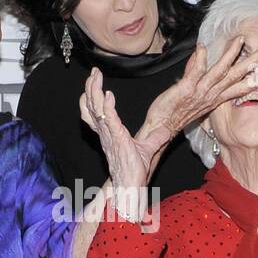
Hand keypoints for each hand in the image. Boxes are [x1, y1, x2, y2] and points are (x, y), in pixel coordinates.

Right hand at [80, 68, 151, 194]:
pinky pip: (108, 119)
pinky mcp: (115, 138)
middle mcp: (105, 132)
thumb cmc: (134, 170)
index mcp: (109, 132)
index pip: (97, 110)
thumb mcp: (147, 149)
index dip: (95, 95)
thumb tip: (166, 132)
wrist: (130, 184)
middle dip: (91, 87)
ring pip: (95, 109)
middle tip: (93, 72)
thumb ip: (155, 138)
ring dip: (94, 91)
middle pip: (91, 105)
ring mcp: (108, 134)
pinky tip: (109, 94)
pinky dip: (107, 106)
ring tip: (95, 77)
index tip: (97, 81)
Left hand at [140, 36, 257, 147]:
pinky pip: (194, 73)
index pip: (239, 89)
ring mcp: (199, 92)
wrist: (159, 127)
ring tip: (239, 41)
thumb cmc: (175, 114)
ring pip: (219, 72)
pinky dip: (199, 60)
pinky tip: (202, 48)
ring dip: (229, 56)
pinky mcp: (185, 90)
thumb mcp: (193, 98)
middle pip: (234, 77)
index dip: (255, 81)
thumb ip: (198, 79)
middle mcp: (210, 95)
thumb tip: (202, 62)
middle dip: (250, 64)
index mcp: (214, 99)